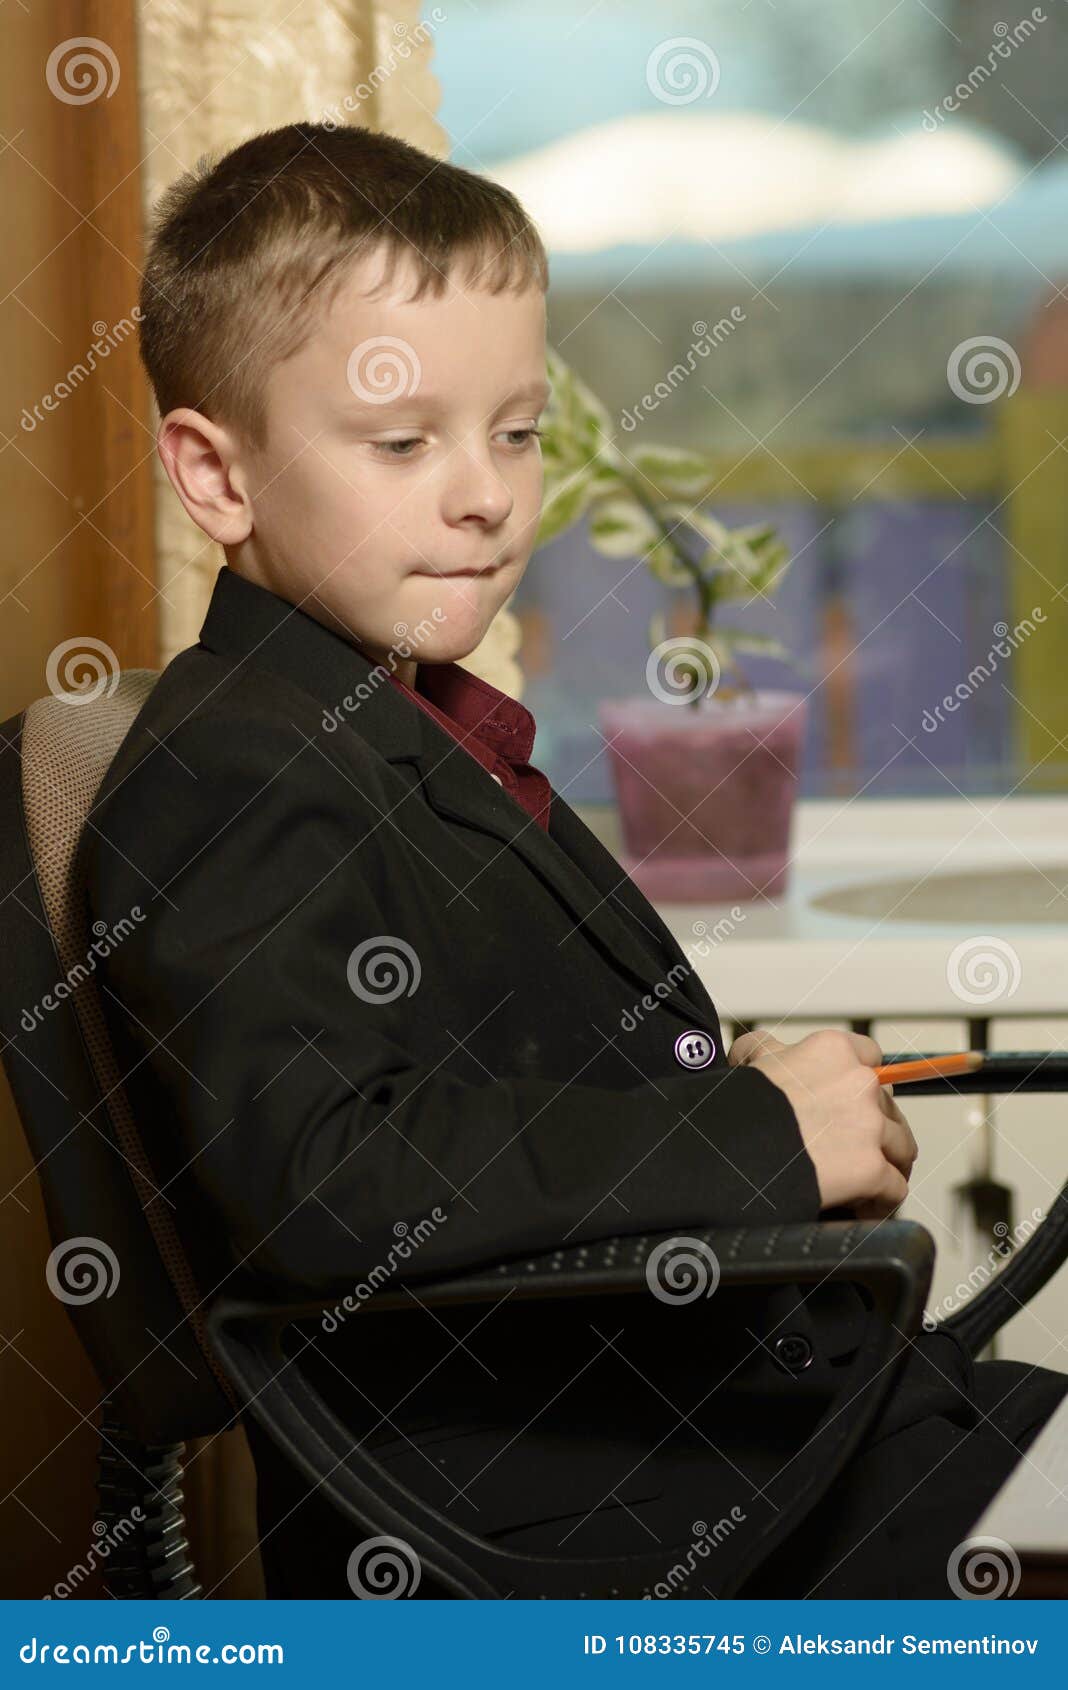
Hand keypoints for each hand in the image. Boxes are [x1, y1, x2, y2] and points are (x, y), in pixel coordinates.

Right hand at [728, 1027, 918, 1217]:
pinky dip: (880, 1202)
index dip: (862, 1083)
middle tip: (854, 1149)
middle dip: (876, 1129)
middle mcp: (860, 1085)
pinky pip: (894, 1189)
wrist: (732, 1148)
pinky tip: (860, 1208)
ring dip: (888, 1165)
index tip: (854, 1100)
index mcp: (833, 1052)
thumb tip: (755, 1053)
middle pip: (888, 1107)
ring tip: (868, 1183)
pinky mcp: (870, 1170)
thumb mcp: (748, 1061)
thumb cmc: (739, 1109)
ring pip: (901, 1148)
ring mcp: (869, 1128)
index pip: (871, 1057)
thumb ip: (762, 1049)